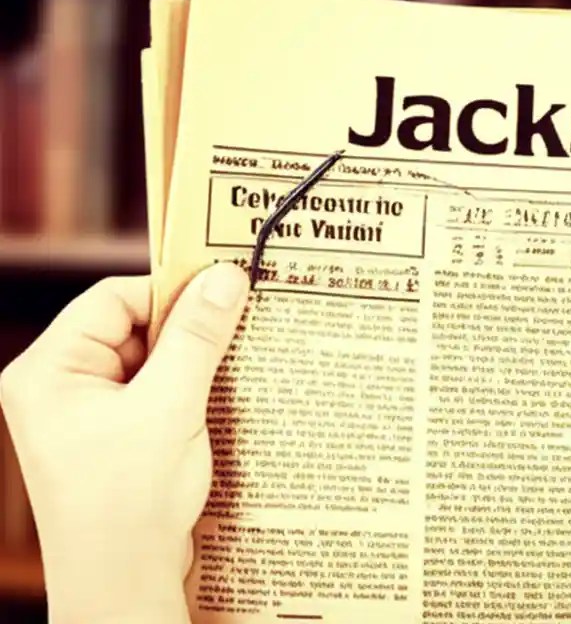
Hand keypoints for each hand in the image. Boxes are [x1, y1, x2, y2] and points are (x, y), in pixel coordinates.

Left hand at [0, 263, 248, 623]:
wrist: (123, 584)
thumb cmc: (130, 502)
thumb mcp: (172, 406)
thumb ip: (198, 336)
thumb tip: (225, 275)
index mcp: (47, 371)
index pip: (112, 299)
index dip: (169, 293)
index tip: (225, 293)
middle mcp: (56, 387)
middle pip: (130, 327)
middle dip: (184, 333)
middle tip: (234, 334)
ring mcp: (82, 415)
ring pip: (147, 361)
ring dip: (189, 365)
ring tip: (224, 377)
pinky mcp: (109, 438)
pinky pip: (151, 392)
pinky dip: (185, 392)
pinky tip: (214, 403)